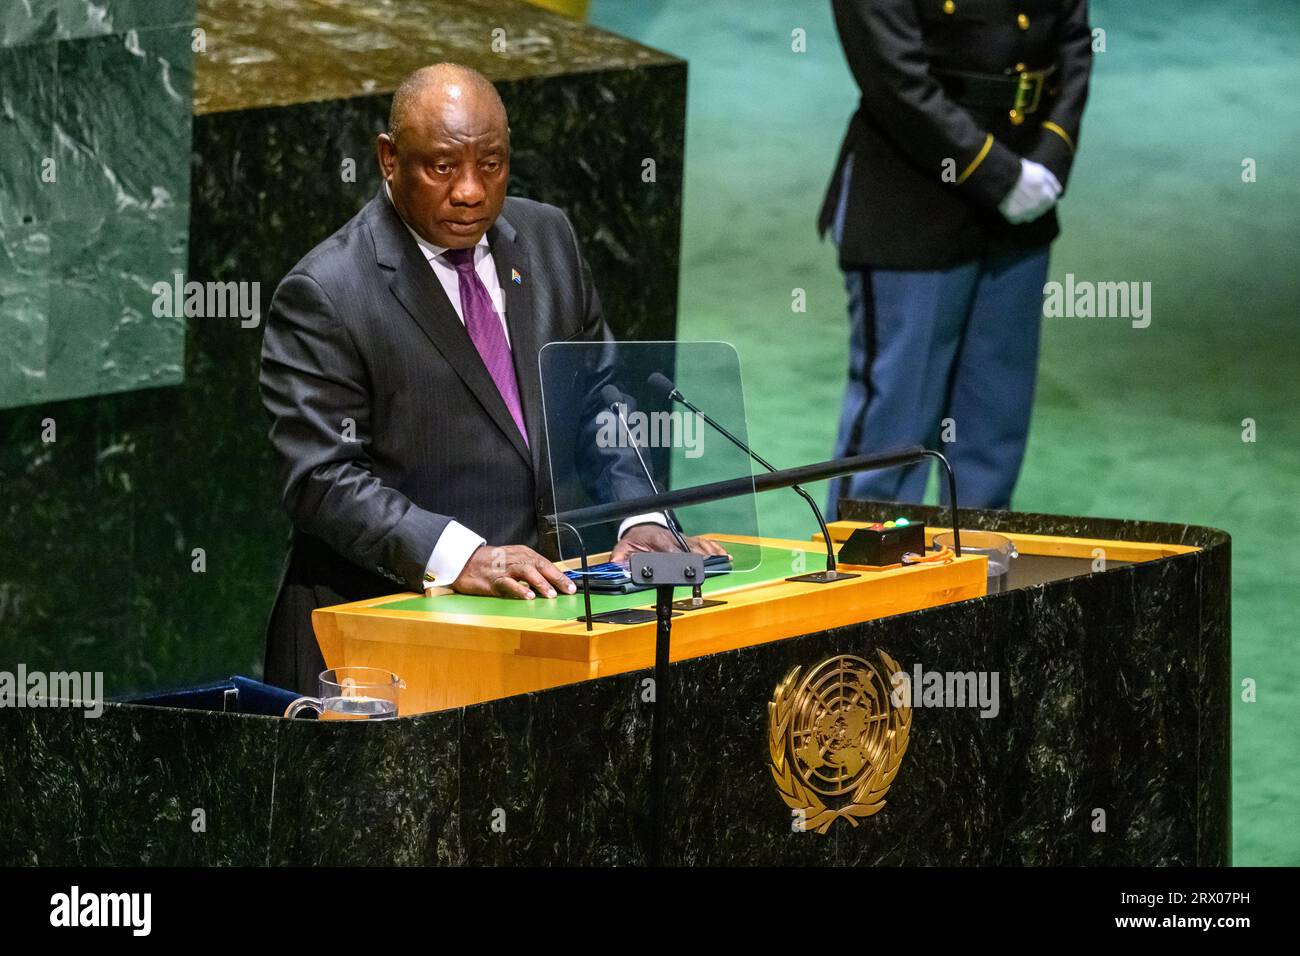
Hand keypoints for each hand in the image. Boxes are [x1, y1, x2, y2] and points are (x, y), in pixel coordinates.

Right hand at [451, 544, 576, 599]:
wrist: (466, 562)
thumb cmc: (492, 563)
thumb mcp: (514, 561)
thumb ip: (530, 569)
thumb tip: (551, 582)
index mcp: (523, 553)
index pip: (545, 563)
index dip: (559, 574)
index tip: (571, 586)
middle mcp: (516, 558)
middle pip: (540, 565)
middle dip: (556, 578)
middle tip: (568, 590)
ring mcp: (505, 569)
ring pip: (526, 572)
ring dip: (540, 583)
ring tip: (550, 594)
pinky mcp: (494, 580)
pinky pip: (508, 584)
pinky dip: (520, 589)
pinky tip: (529, 596)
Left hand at [609, 524, 729, 563]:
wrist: (643, 524)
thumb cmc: (637, 538)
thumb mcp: (624, 546)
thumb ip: (620, 556)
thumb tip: (616, 564)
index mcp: (659, 539)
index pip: (671, 548)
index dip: (679, 556)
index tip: (686, 564)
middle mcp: (674, 538)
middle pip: (690, 548)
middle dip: (700, 557)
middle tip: (710, 566)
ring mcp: (683, 539)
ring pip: (700, 545)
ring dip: (711, 553)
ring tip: (723, 561)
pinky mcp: (690, 540)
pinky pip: (705, 543)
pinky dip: (715, 549)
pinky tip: (725, 555)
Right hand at [998, 158, 1061, 224]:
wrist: (1002, 177)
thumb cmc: (1023, 172)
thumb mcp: (1041, 172)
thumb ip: (1052, 183)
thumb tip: (1058, 192)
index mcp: (1046, 196)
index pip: (1052, 200)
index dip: (1047, 195)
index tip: (1039, 191)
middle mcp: (1038, 207)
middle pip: (1042, 210)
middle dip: (1039, 204)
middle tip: (1029, 195)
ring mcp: (1026, 214)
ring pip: (1031, 217)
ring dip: (1029, 211)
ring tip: (1022, 202)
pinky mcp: (1014, 217)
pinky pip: (1018, 219)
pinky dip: (1017, 215)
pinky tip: (1013, 206)